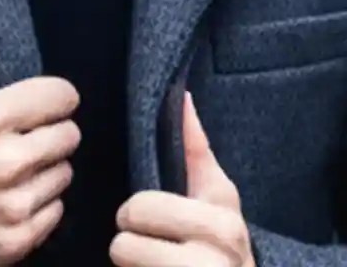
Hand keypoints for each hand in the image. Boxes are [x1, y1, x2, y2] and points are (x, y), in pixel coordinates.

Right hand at [0, 56, 81, 264]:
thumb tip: (6, 51)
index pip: (60, 96)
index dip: (55, 97)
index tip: (47, 103)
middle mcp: (5, 162)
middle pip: (69, 134)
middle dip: (52, 132)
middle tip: (30, 138)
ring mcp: (13, 204)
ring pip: (64, 173)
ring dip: (46, 169)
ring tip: (17, 170)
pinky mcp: (17, 239)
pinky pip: (55, 210)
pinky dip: (40, 204)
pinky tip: (14, 198)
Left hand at [111, 91, 255, 266]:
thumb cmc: (222, 250)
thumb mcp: (218, 201)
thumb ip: (196, 152)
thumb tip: (181, 97)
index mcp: (222, 217)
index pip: (143, 206)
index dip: (136, 214)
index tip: (152, 221)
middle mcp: (217, 252)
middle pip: (126, 236)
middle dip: (129, 242)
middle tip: (148, 249)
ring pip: (124, 260)